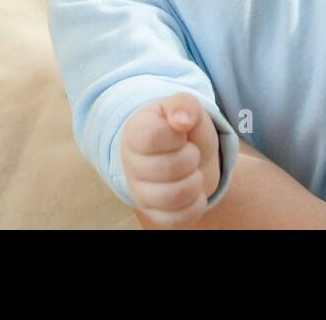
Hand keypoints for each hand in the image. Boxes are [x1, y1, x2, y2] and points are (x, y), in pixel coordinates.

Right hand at [121, 92, 221, 227]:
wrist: (190, 153)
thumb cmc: (185, 129)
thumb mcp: (187, 107)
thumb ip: (184, 105)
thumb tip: (182, 121)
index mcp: (135, 133)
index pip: (153, 136)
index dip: (177, 135)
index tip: (181, 132)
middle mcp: (130, 165)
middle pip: (168, 168)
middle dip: (192, 157)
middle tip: (191, 151)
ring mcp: (140, 192)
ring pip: (174, 196)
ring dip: (195, 182)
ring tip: (193, 172)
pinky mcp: (153, 214)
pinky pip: (176, 219)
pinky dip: (195, 205)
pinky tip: (193, 191)